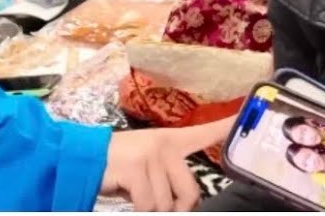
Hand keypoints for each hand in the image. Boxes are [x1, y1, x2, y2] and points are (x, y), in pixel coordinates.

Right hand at [99, 119, 230, 210]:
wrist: (82, 158)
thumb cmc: (117, 166)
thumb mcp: (146, 164)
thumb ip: (168, 176)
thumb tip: (183, 205)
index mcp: (170, 141)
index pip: (203, 133)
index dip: (225, 129)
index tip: (242, 117)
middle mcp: (164, 145)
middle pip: (189, 192)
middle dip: (176, 208)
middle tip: (156, 204)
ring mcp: (150, 155)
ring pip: (165, 203)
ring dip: (150, 209)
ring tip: (134, 194)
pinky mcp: (136, 168)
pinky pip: (147, 204)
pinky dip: (138, 209)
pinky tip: (127, 196)